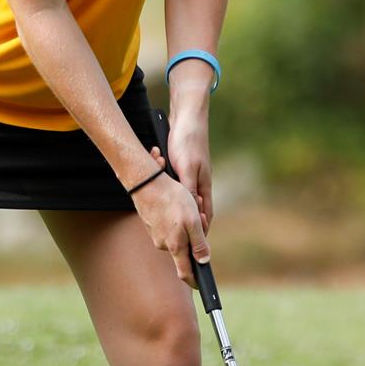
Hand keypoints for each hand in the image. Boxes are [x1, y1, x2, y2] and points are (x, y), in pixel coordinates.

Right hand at [130, 147, 208, 289]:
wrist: (147, 183)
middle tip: (201, 216)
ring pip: (177, 235)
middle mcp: (164, 244)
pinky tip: (177, 203)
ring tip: (189, 204)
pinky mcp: (151, 224)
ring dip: (187, 224)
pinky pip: (169, 226)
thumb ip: (199, 244)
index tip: (201, 285)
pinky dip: (177, 218)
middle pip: (184, 249)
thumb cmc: (173, 201)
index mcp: (175, 246)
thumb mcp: (193, 222)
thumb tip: (203, 261)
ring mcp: (156, 234)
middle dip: (195, 237)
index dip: (194, 280)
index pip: (185, 272)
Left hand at [164, 112, 213, 230]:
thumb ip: (189, 190)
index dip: (200, 232)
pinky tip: (159, 195)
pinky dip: (167, 191)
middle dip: (186, 225)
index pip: (205, 216)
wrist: (186, 118)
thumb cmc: (187, 143)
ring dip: (173, 207)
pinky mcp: (182, 168)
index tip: (194, 247)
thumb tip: (193, 213)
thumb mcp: (186, 169)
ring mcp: (191, 176)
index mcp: (204, 186)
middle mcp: (199, 183)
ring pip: (182, 200)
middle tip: (177, 240)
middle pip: (193, 211)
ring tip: (164, 222)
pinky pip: (174, 186)